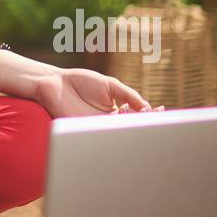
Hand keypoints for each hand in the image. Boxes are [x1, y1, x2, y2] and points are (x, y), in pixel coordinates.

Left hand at [32, 68, 165, 120]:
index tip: (161, 110)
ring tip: (144, 119)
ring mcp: (98, 128)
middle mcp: (108, 122)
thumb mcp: (110, 85)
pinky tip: (124, 124)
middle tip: (155, 118)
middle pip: (131, 127)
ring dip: (132, 127)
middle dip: (144, 124)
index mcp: (115, 110)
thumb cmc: (80, 81)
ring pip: (119, 132)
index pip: (136, 116)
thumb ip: (128, 95)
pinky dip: (115, 132)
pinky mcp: (86, 131)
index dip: (149, 115)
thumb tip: (147, 107)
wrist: (55, 83)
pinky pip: (104, 135)